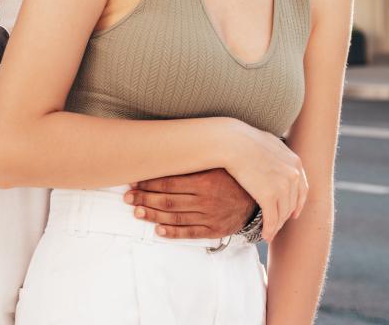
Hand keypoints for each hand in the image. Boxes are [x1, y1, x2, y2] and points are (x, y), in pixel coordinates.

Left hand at [123, 168, 255, 239]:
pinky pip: (189, 233)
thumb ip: (195, 162)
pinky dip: (172, 232)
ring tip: (137, 212)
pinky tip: (158, 230)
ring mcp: (209, 216)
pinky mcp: (214, 230)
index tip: (134, 181)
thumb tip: (169, 153)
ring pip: (174, 217)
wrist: (260, 197)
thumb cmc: (235, 176)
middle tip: (128, 197)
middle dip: (144, 198)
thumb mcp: (218, 164)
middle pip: (167, 200)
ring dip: (152, 214)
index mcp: (205, 180)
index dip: (149, 183)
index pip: (169, 182)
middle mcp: (206, 200)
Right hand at [222, 120, 307, 241]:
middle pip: (292, 204)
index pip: (302, 189)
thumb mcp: (271, 144)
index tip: (294, 214)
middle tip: (276, 225)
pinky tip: (265, 235)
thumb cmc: (245, 140)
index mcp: (295, 163)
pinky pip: (272, 219)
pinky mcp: (269, 196)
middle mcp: (293, 175)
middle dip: (285, 217)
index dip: (298, 204)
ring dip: (276, 226)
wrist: (233, 142)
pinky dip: (269, 230)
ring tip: (269, 232)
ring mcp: (282, 186)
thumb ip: (279, 155)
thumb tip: (275, 160)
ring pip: (282, 214)